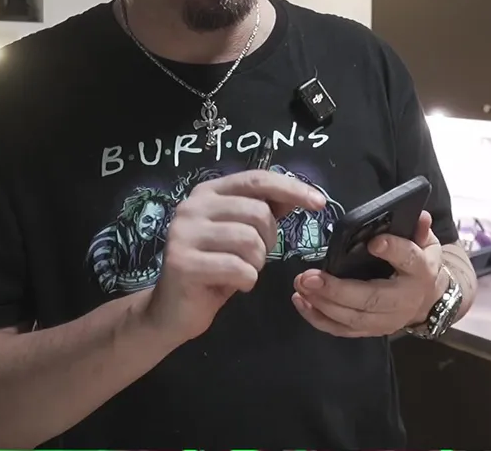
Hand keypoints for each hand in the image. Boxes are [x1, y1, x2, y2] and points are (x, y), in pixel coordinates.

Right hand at [140, 170, 326, 344]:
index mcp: (207, 192)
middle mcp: (191, 206)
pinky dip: (247, 281)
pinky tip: (235, 284)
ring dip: (257, 262)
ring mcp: (184, 234)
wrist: (171, 311)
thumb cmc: (212, 269)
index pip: (257, 179)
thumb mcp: (240, 235)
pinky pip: (239, 268)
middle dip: (269, 239)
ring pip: (250, 241)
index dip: (291, 188)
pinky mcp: (183, 263)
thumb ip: (264, 211)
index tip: (319, 202)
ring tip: (243, 270)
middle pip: (257, 212)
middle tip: (256, 257)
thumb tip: (298, 193)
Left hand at [292, 210, 443, 336]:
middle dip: (337, 290)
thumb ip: (419, 230)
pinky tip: (301, 302)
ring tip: (300, 286)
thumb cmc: (420, 265)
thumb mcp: (426, 243)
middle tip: (309, 277)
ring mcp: (386, 321)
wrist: (428, 300)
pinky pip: (342, 330)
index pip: (408, 260)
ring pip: (352, 318)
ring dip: (322, 304)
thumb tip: (418, 215)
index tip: (373, 242)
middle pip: (370, 299)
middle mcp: (403, 300)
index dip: (393, 250)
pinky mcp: (370, 331)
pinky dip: (319, 319)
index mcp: (420, 272)